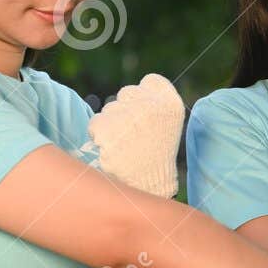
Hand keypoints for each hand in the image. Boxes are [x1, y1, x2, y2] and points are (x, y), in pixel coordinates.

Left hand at [85, 74, 184, 197]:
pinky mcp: (106, 130)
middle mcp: (151, 107)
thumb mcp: (169, 123)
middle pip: (127, 93)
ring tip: (127, 144)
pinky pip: (96, 123)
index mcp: (171, 104)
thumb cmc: (157, 153)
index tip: (150, 117)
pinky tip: (114, 149)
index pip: (152, 81)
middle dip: (127, 110)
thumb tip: (132, 89)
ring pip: (110, 108)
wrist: (148, 185)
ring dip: (113, 123)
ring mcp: (128, 118)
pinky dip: (100, 135)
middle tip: (137, 134)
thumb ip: (156, 100)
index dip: (147, 97)